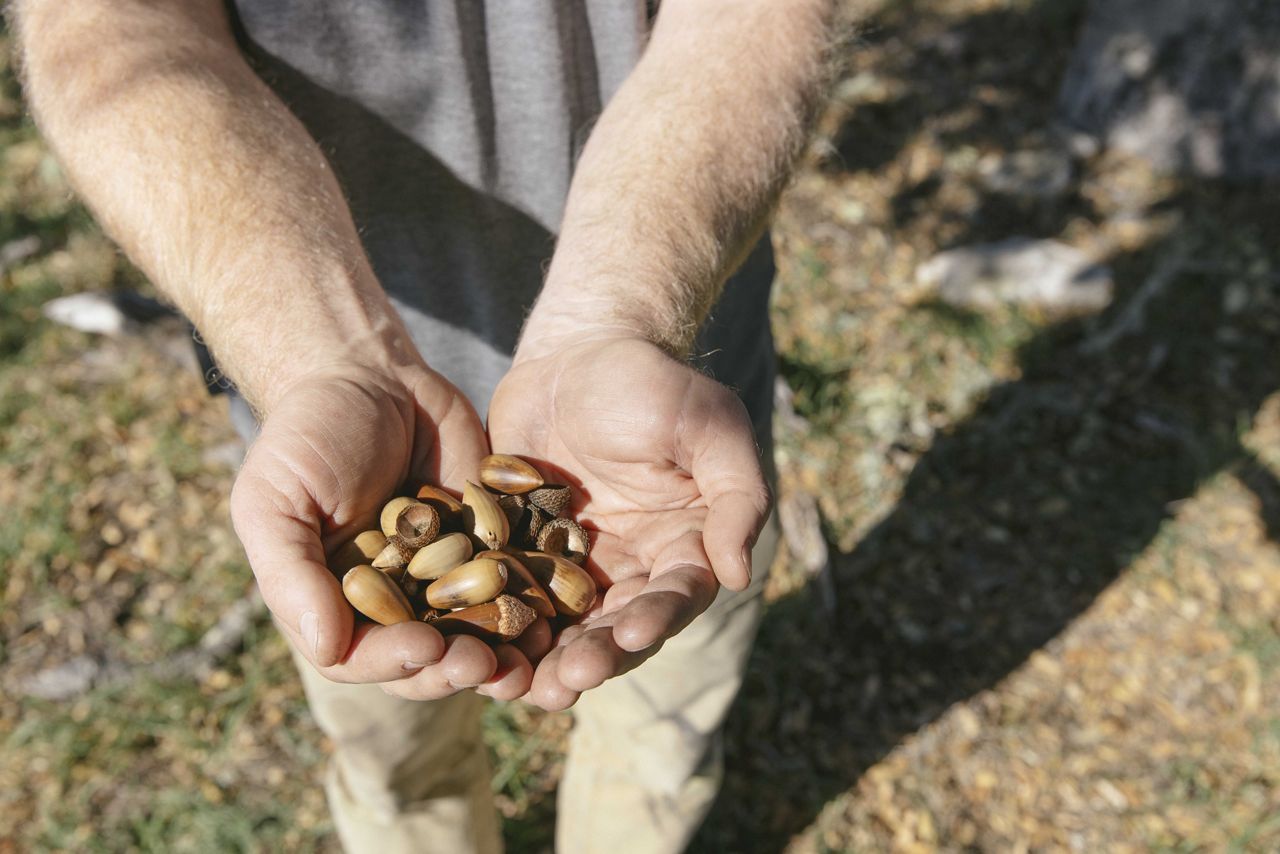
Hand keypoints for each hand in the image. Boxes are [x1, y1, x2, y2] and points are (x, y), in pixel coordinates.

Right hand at [230, 363, 547, 700]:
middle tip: (486, 663)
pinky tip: (558, 608)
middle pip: (426, 658)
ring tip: (529, 654)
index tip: (425, 647)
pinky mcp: (490, 547)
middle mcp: (392, 603)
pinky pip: (517, 582)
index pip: (360, 656)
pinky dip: (535, 600)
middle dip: (455, 666)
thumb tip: (326, 649)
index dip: (392, 661)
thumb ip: (291, 575)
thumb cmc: (307, 435)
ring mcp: (446, 578)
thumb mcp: (275, 500)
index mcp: (334, 604)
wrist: (373, 376)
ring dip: (502, 651)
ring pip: (476, 632)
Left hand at [487, 337, 770, 708]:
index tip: (630, 634)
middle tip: (565, 682)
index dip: (655, 619)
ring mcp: (573, 565)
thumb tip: (739, 574)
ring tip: (519, 687)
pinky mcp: (521, 554)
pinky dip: (496, 626)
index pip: (675, 596)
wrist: (574, 352)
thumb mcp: (708, 424)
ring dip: (544, 662)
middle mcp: (631, 567)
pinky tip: (474, 648)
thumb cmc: (651, 382)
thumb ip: (736, 494)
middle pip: (615, 629)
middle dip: (594, 659)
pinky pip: (510, 598)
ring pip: (562, 628)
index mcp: (682, 545)